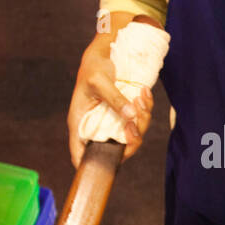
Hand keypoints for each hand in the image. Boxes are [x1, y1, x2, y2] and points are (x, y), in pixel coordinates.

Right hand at [67, 31, 153, 166]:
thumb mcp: (100, 81)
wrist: (102, 54)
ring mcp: (111, 122)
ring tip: (141, 96)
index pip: (79, 153)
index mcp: (80, 123)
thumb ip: (114, 99)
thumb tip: (130, 116)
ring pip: (132, 135)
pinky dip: (145, 109)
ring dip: (142, 118)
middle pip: (115, 149)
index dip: (88, 166)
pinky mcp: (123, 115)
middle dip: (132, 137)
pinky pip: (139, 121)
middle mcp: (95, 127)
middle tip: (136, 116)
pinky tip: (144, 93)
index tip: (103, 170)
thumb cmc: (93, 68)